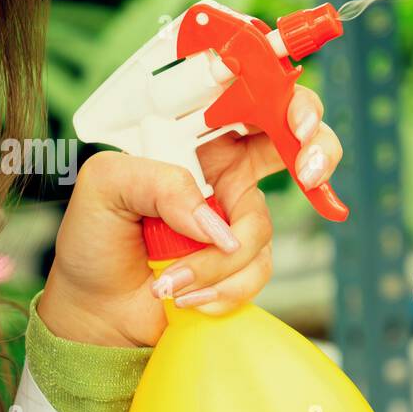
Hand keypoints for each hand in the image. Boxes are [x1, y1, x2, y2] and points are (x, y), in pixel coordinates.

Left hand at [38, 85, 341, 346]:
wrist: (96, 310)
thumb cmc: (95, 240)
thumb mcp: (107, 187)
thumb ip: (161, 184)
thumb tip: (216, 224)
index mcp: (196, 137)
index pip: (253, 101)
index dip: (288, 104)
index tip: (297, 126)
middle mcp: (226, 172)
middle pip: (299, 145)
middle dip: (317, 153)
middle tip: (310, 174)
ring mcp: (239, 218)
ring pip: (263, 228)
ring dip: (218, 262)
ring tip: (171, 281)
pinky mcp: (245, 262)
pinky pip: (258, 270)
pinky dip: (222, 288)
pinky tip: (186, 295)